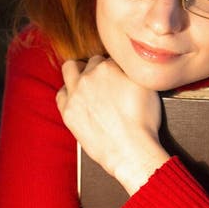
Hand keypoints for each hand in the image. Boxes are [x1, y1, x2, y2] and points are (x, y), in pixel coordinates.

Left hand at [56, 56, 169, 194]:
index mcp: (110, 66)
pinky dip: (68, 94)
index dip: (114, 67)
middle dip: (96, 68)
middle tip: (104, 81)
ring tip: (87, 84)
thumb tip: (128, 65)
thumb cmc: (144, 121)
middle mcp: (90, 76)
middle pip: (90, 61)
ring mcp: (76, 93)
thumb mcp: (147, 86)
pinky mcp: (68, 111)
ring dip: (77, 73)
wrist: (131, 149)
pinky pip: (60, 94)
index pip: (108, 57)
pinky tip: (77, 100)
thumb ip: (133, 70)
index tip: (116, 77)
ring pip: (69, 68)